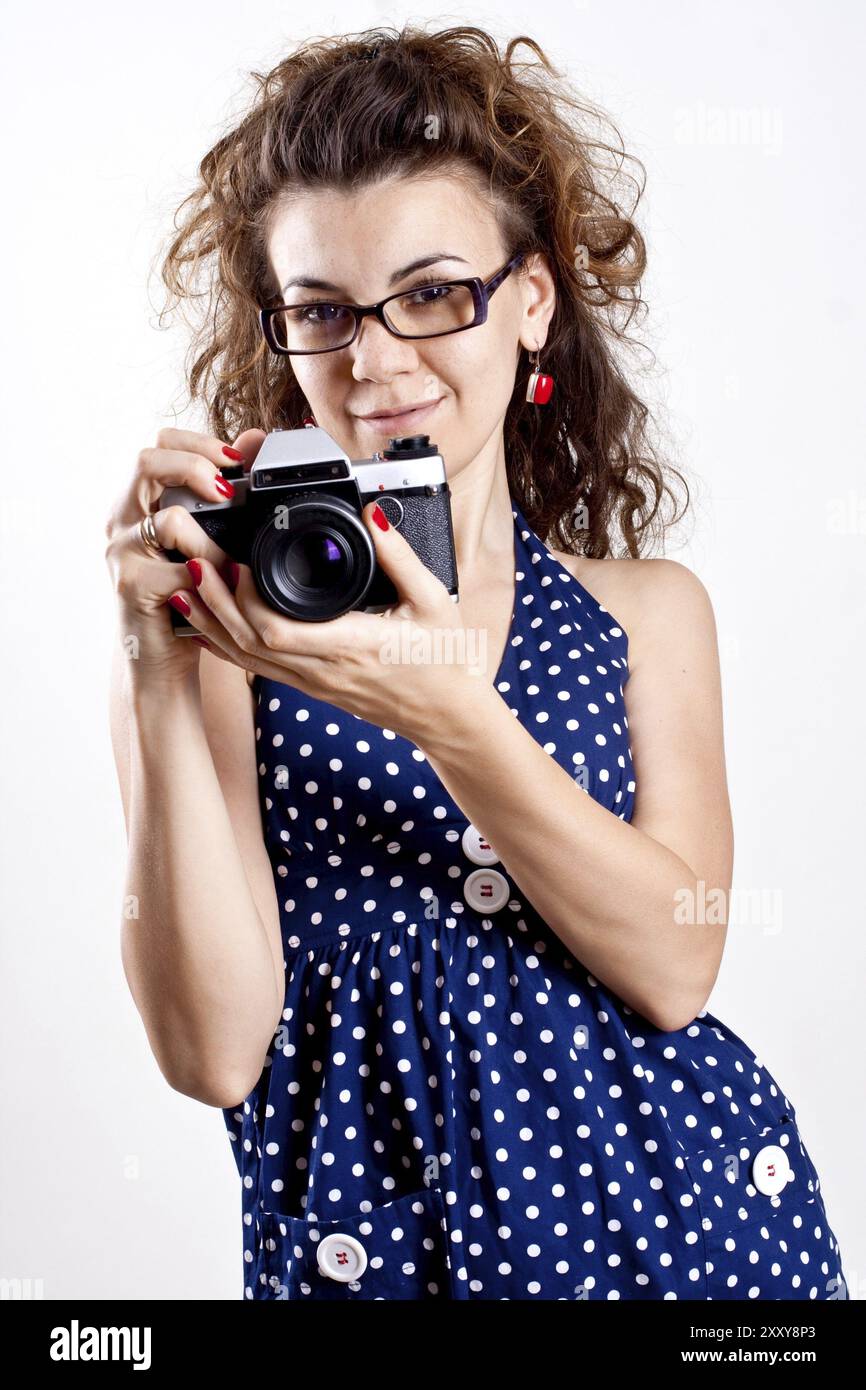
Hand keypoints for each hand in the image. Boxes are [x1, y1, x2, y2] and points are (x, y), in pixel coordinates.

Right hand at [104, 426, 263, 686]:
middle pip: (146, 461)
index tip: (236, 459)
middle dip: (196, 466)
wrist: (160, 659)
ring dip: (212, 538)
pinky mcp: (131, 586)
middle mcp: (121, 520)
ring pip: (169, 517)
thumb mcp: (206, 540)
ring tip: (228, 562)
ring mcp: (121, 552)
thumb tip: (255, 439)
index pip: (158, 445)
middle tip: (229, 489)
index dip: (197, 444)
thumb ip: (223, 496)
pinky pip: (181, 569)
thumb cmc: (187, 596)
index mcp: (139, 502)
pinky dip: (211, 577)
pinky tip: (221, 589)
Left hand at [169, 499, 480, 743]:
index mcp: (352, 644)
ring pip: (243, 656)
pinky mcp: (309, 685)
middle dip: (211, 599)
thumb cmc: (445, 658)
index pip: (279, 629)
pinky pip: (255, 667)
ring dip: (208, 620)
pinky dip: (223, 643)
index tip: (232, 560)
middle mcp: (323, 668)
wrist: (446, 715)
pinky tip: (202, 623)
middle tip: (189, 555)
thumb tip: (374, 512)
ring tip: (182, 583)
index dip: (245, 599)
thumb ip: (401, 556)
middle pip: (246, 640)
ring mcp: (312, 681)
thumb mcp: (434, 600)